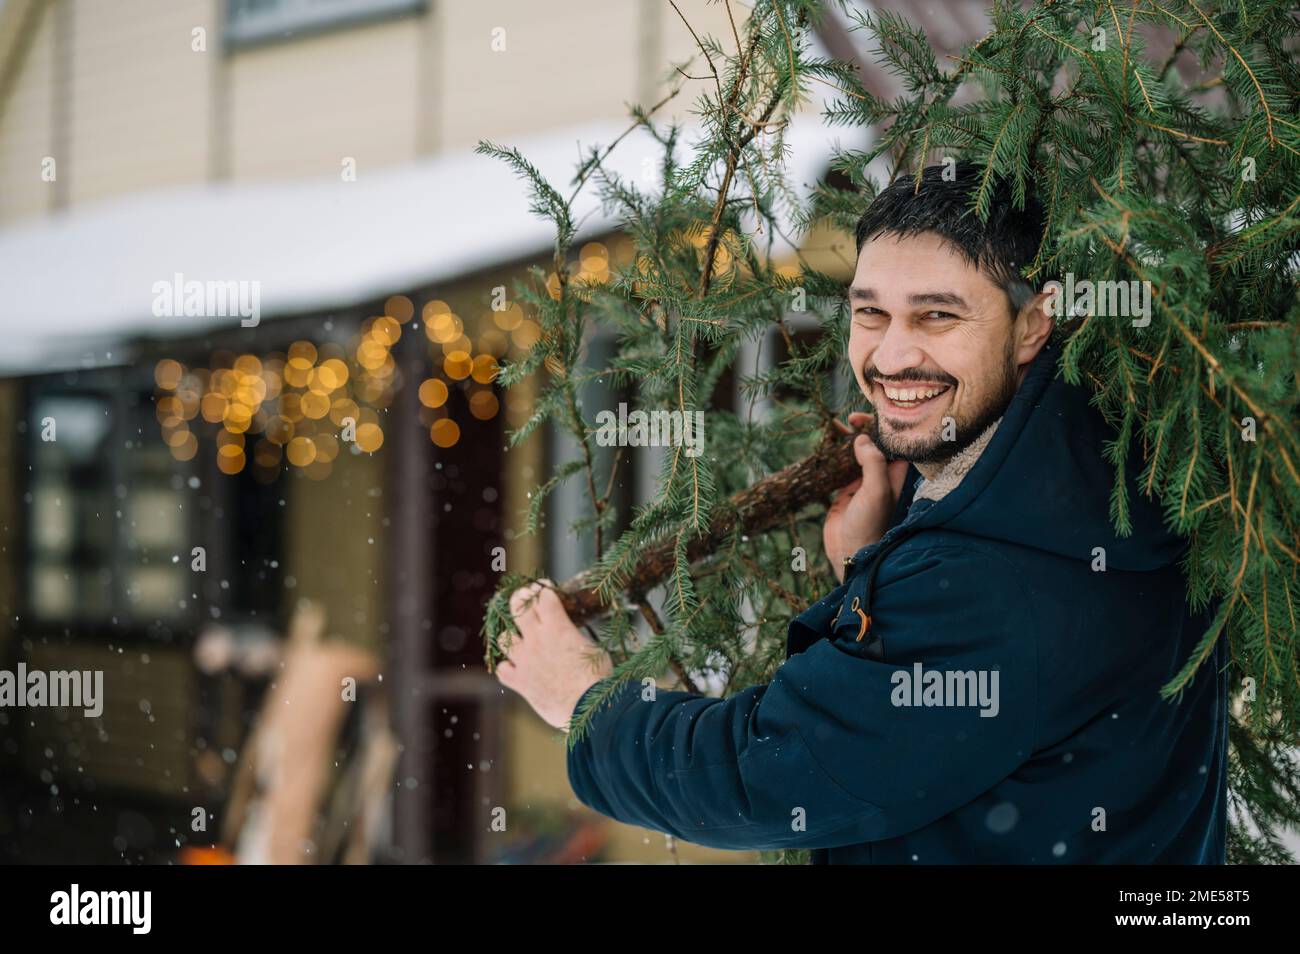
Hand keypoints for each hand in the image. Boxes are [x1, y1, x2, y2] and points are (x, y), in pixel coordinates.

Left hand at [496, 580, 613, 729]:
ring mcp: (524, 660)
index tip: (548, 592)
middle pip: (517, 606)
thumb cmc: (597, 678)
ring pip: (504, 638)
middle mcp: (536, 639)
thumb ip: (576, 636)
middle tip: (526, 598)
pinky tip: (517, 668)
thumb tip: (572, 634)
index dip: (545, 591)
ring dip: (512, 636)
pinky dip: (508, 667)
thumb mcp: (593, 648)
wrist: (587, 708)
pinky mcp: (519, 681)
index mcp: (557, 627)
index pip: (543, 596)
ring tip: (521, 640)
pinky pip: (502, 670)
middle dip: (521, 597)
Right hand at [823, 412, 910, 581]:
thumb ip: (873, 462)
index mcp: (895, 475)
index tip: (867, 418)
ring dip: (846, 438)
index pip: (895, 442)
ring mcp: (861, 482)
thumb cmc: (870, 523)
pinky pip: (839, 466)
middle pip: (875, 444)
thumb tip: (862, 439)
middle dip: (864, 428)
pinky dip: (832, 454)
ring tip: (834, 426)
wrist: (849, 552)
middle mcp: (881, 476)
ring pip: (855, 452)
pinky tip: (824, 444)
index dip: (884, 426)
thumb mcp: (877, 490)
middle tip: (849, 419)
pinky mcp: (844, 490)